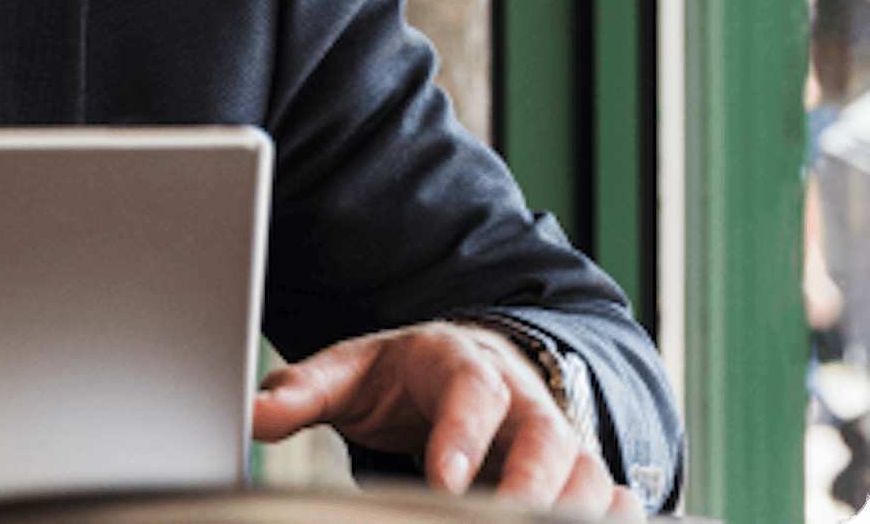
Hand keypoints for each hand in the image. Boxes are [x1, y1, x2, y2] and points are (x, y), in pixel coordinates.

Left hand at [252, 322, 643, 516]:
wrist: (467, 365)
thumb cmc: (404, 375)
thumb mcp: (351, 372)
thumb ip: (303, 390)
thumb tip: (254, 413)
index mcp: (460, 363)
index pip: (470, 391)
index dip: (463, 435)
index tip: (445, 479)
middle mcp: (520, 398)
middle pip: (547, 435)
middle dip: (536, 484)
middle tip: (506, 518)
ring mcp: (558, 437)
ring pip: (589, 473)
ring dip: (578, 510)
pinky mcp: (580, 475)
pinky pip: (614, 499)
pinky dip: (617, 521)